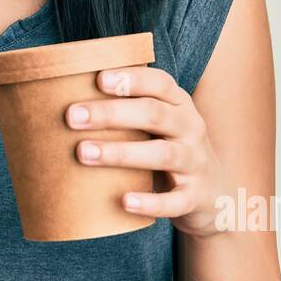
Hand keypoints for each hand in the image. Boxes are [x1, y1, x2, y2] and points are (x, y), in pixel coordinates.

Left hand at [66, 67, 232, 238]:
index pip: (160, 83)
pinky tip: (124, 201)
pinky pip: (175, 201)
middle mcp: (191, 129)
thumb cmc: (170, 151)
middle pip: (154, 114)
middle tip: (72, 116)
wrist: (216, 198)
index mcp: (180, 106)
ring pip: (162, 154)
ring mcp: (196, 163)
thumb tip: (64, 102)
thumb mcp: (158, 127)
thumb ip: (126, 113)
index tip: (98, 79)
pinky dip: (150, 202)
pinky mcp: (196, 197)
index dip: (132, 79)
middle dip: (111, 113)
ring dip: (121, 152)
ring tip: (84, 153)